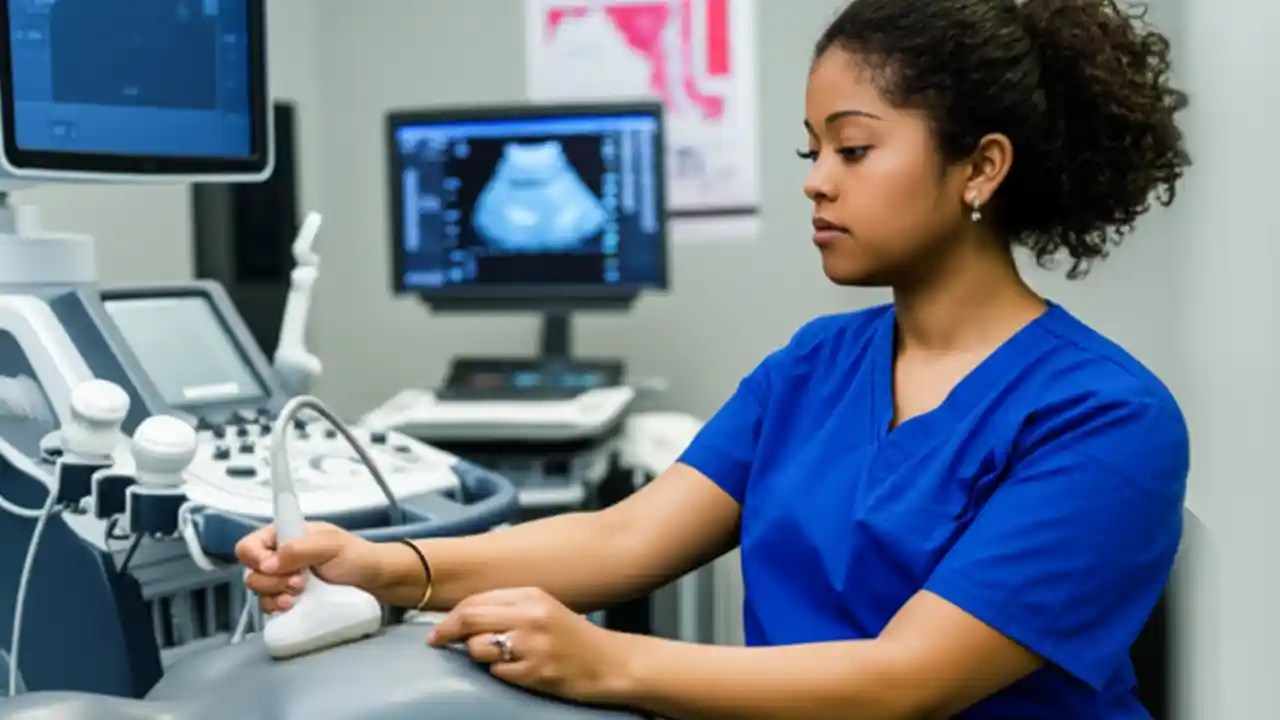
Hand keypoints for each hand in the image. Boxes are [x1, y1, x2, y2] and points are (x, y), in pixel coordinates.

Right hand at [235, 522, 380, 612]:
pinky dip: (277, 608)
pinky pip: (270, 607)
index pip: (249, 545)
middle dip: (272, 580)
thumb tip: (267, 564)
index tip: (272, 566)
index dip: (254, 557)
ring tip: (299, 595)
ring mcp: (284, 581)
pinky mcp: (290, 600)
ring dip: (275, 595)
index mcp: (286, 536)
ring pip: (259, 592)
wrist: (376, 581)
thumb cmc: (357, 556)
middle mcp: (280, 558)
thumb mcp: (331, 545)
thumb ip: (299, 549)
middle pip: (251, 572)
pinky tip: (293, 607)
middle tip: (299, 582)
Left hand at [428, 587, 635, 704]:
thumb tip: (463, 615)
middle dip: (447, 631)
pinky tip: (517, 671)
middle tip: (437, 642)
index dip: (451, 615)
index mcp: (531, 594)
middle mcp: (531, 615)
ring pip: (478, 647)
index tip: (438, 629)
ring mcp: (533, 644)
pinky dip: (499, 673)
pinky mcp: (535, 671)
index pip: (476, 599)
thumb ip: (508, 607)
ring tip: (497, 657)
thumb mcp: (542, 609)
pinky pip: (497, 672)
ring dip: (477, 655)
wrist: (609, 663)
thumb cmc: (571, 637)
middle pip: (470, 618)